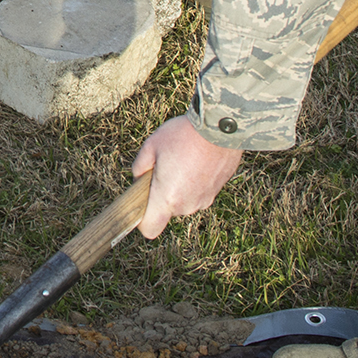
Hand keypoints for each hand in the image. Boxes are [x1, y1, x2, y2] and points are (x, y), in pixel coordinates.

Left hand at [131, 114, 246, 237]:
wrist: (219, 129)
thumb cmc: (183, 136)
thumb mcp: (151, 146)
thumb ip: (139, 167)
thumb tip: (138, 178)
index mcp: (166, 198)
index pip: (149, 229)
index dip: (142, 219)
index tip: (142, 200)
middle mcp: (186, 206)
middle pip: (166, 210)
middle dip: (161, 193)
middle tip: (163, 167)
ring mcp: (203, 201)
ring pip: (183, 201)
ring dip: (179, 187)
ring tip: (182, 160)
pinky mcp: (215, 192)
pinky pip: (197, 193)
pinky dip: (193, 183)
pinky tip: (195, 161)